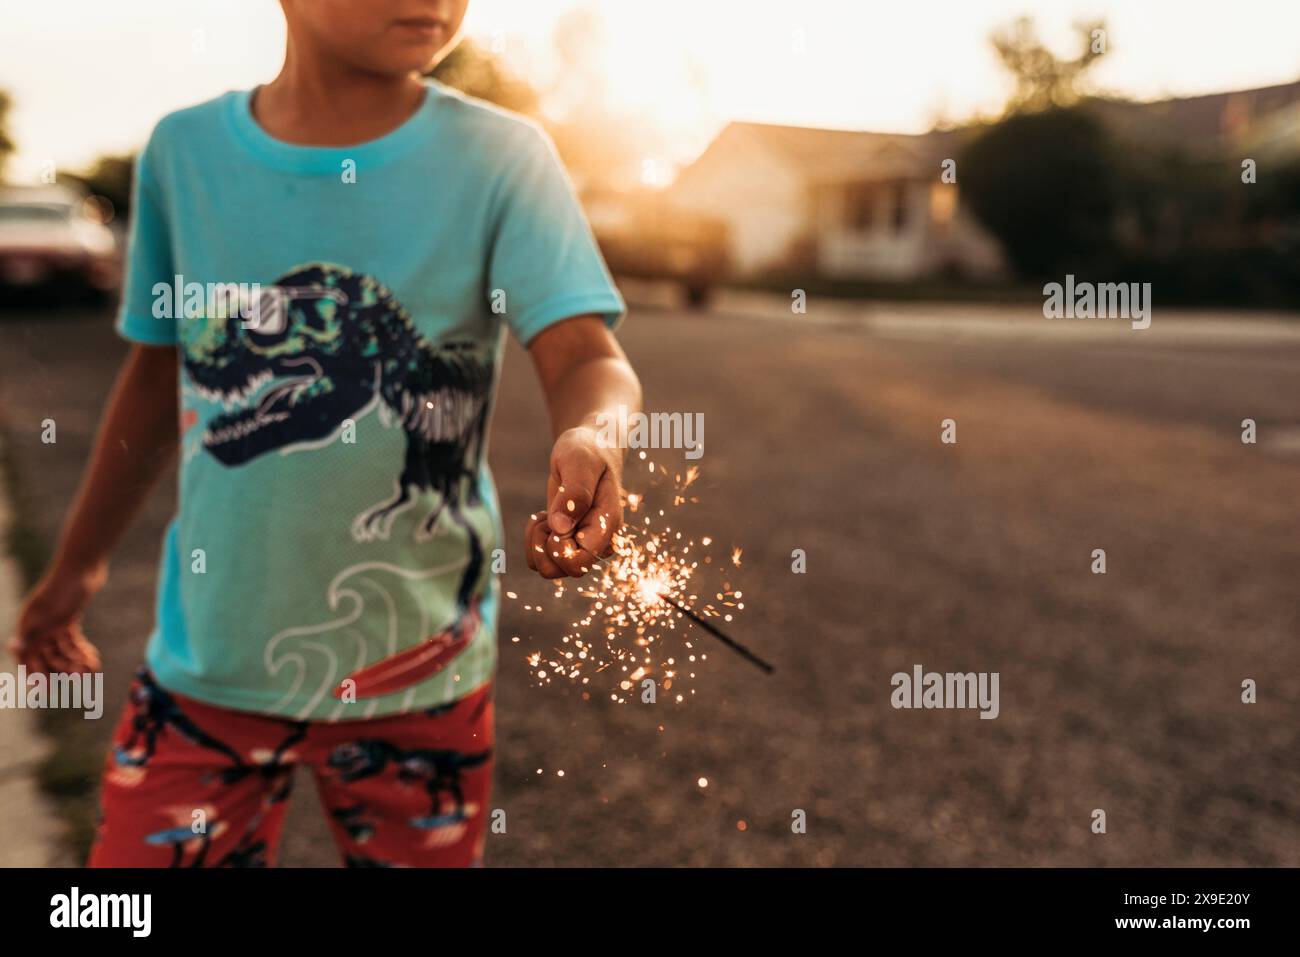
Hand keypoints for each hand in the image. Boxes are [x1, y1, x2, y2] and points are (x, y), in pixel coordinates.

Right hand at [8, 563, 105, 674]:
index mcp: (27, 625)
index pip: (27, 655)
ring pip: (62, 651)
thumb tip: (14, 648)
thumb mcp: (47, 610)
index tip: (45, 689)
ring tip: (89, 673)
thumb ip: (31, 630)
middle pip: (46, 655)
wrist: (83, 567)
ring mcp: (53, 624)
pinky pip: (73, 642)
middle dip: (60, 668)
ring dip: (74, 662)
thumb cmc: (62, 586)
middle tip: (77, 679)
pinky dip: (82, 652)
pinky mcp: (68, 621)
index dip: (35, 672)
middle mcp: (37, 626)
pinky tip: (93, 663)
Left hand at [524, 426, 623, 579]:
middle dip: (544, 545)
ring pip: (549, 569)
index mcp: (607, 526)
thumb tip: (560, 528)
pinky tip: (545, 517)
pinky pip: (541, 559)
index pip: (581, 563)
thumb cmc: (588, 451)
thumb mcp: (580, 461)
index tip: (554, 518)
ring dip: (537, 543)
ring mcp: (583, 546)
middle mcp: (598, 542)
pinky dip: (534, 541)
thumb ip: (575, 492)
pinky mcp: (567, 544)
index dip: (559, 547)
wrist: (589, 449)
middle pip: (564, 571)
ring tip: (545, 515)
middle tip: (547, 515)